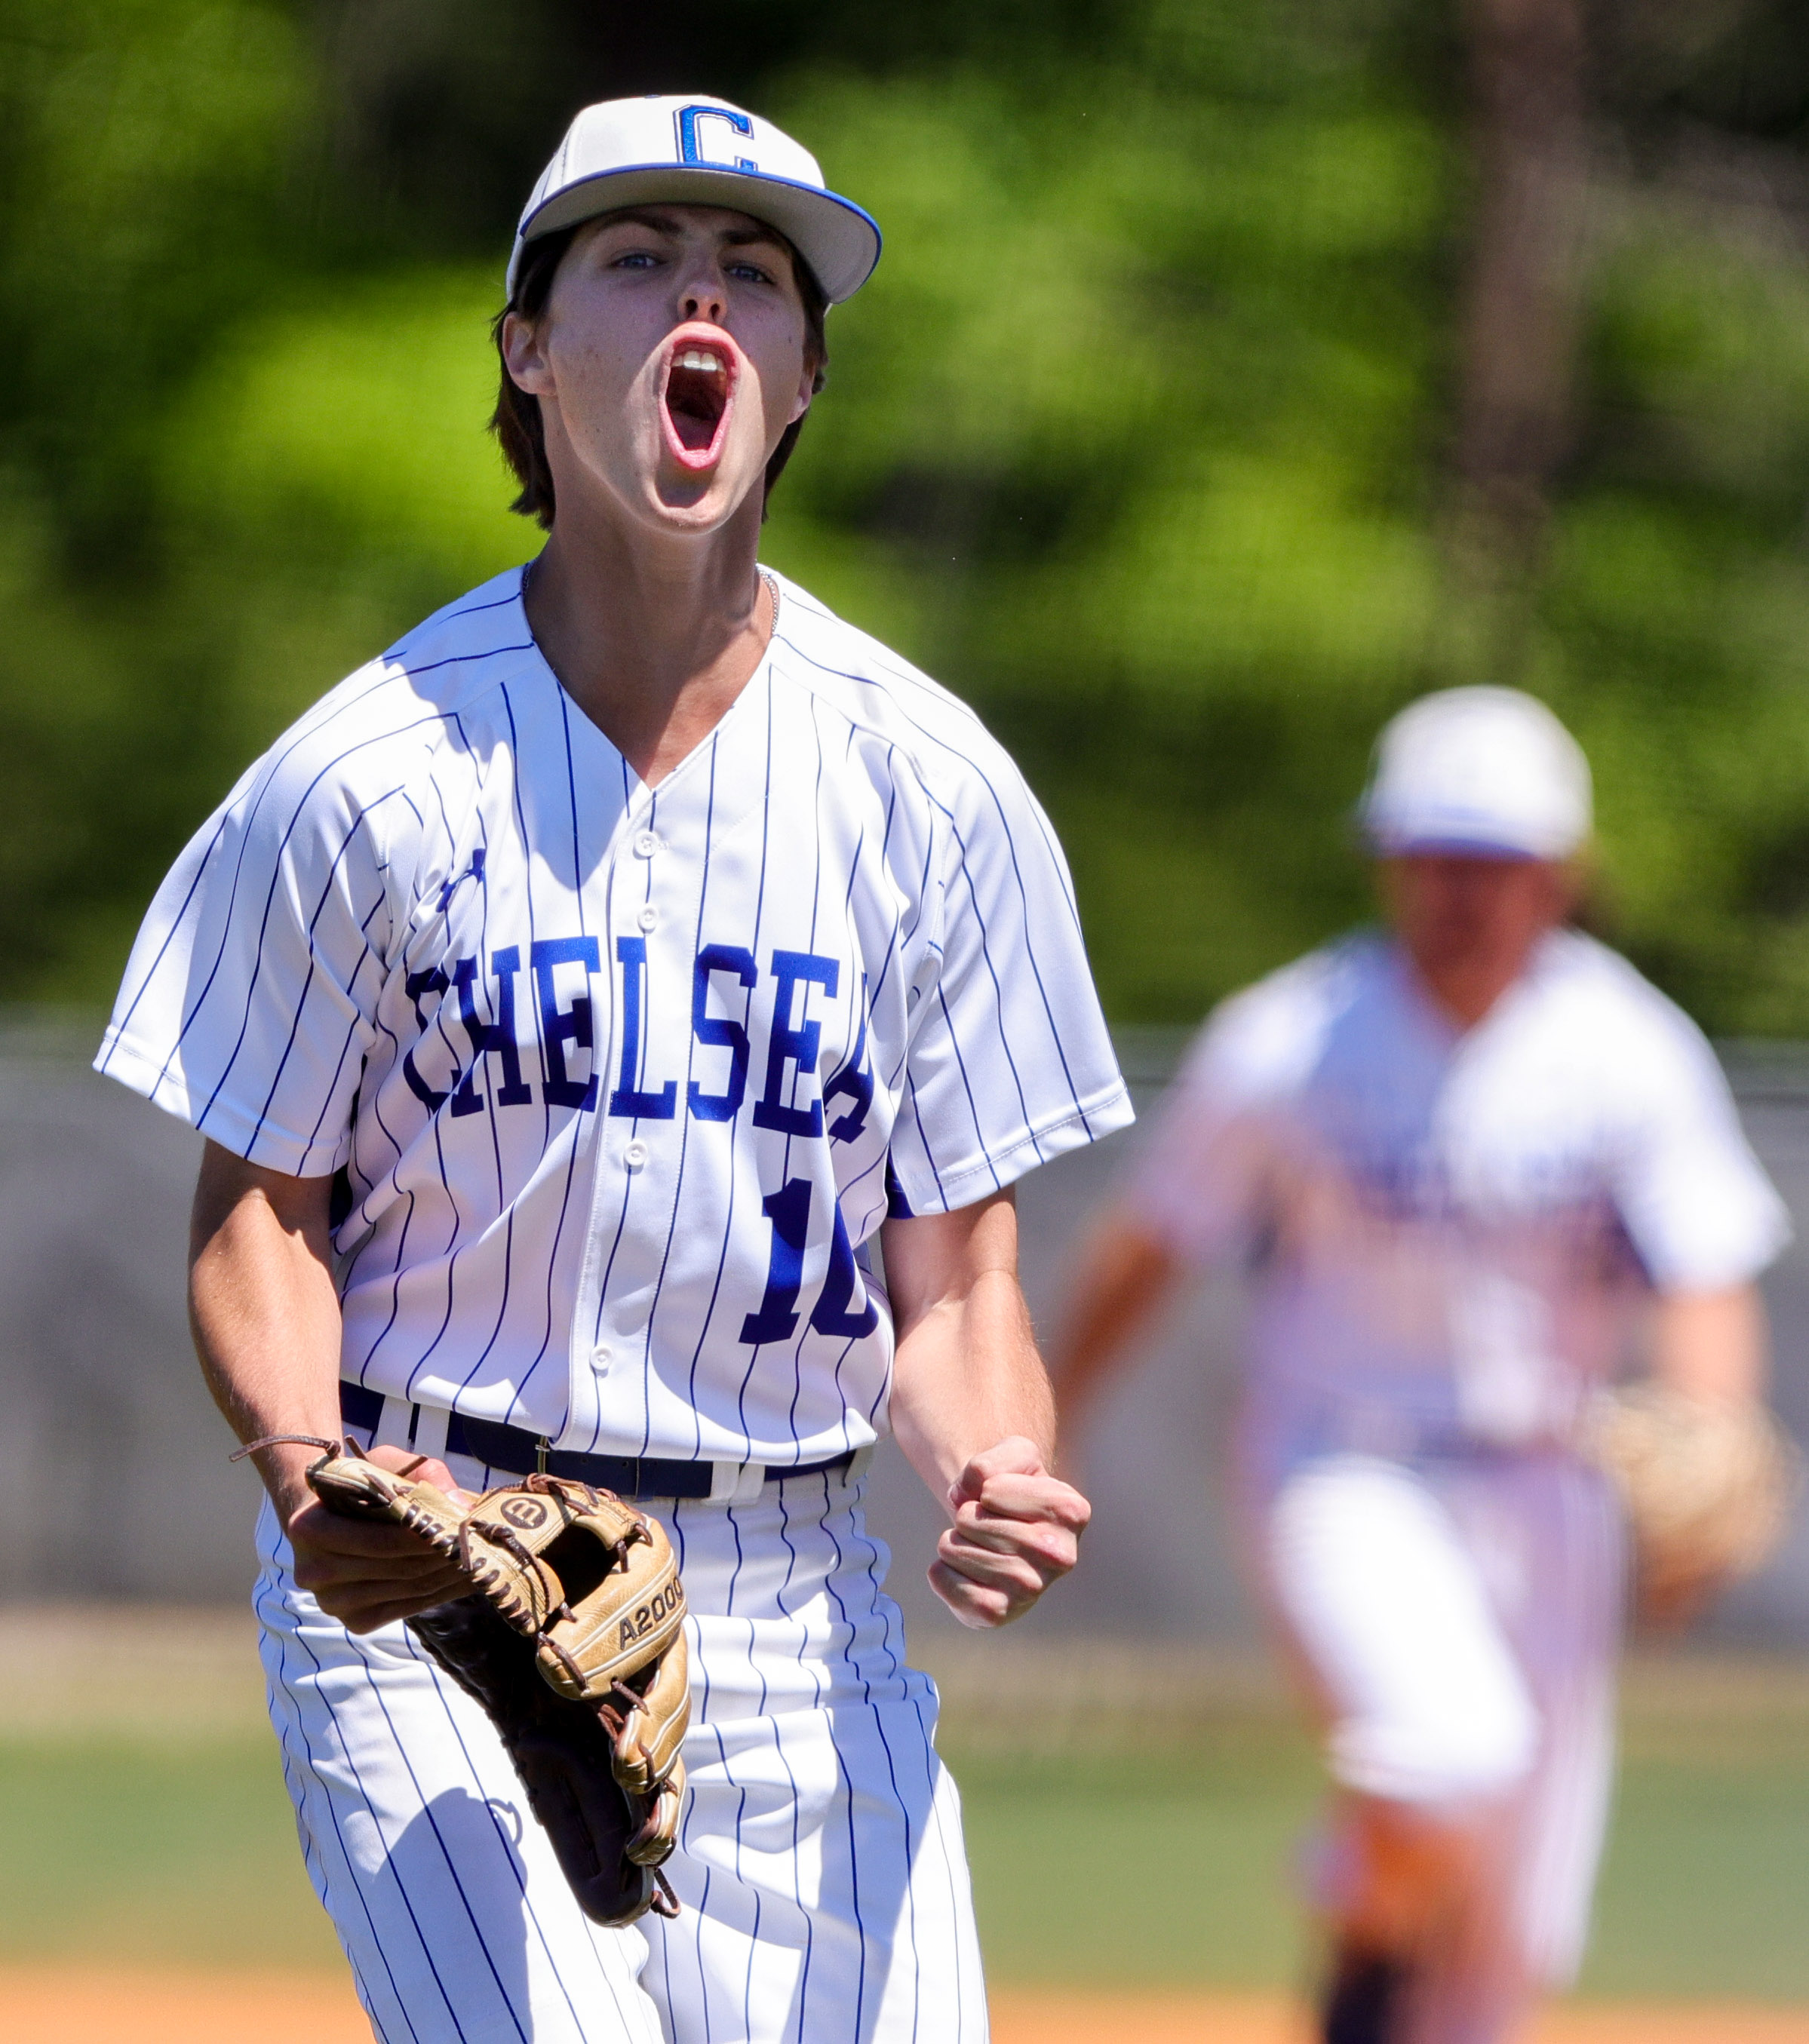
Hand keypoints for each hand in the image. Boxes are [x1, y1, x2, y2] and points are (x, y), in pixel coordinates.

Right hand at [267, 1441, 472, 1634]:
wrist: (325, 1513)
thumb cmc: (361, 1483)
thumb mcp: (387, 1463)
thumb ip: (425, 1476)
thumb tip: (462, 1505)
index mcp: (308, 1528)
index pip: (380, 1540)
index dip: (425, 1536)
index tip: (465, 1526)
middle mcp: (313, 1572)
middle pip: (397, 1568)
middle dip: (445, 1555)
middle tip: (485, 1545)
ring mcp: (331, 1602)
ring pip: (406, 1590)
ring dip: (450, 1576)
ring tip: (486, 1561)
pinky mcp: (352, 1621)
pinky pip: (405, 1610)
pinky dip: (441, 1594)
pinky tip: (468, 1581)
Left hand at [929, 1436, 1090, 1628]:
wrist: (1002, 1537)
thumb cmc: (1011, 1490)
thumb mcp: (1013, 1454)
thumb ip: (992, 1459)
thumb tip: (969, 1493)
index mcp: (1072, 1511)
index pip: (990, 1489)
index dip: (984, 1489)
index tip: (1001, 1499)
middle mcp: (1061, 1556)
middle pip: (970, 1519)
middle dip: (964, 1515)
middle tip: (984, 1525)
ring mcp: (1032, 1590)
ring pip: (955, 1549)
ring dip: (951, 1542)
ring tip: (974, 1545)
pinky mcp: (999, 1614)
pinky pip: (945, 1581)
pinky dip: (940, 1571)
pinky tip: (962, 1571)